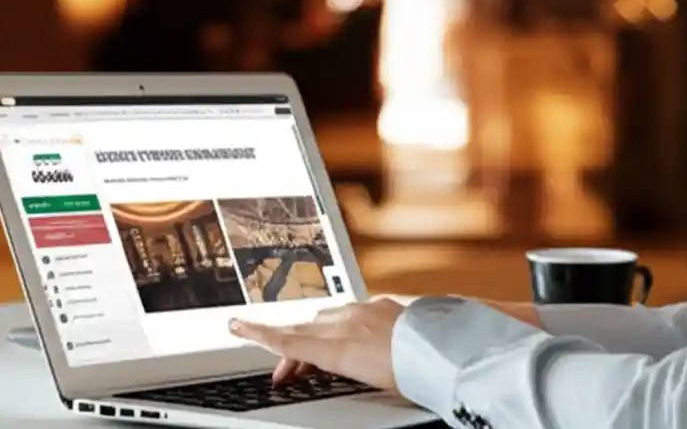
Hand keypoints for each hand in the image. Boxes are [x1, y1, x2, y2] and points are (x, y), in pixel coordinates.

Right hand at [229, 297, 404, 391]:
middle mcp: (348, 323)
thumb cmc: (413, 373)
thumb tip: (325, 364)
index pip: (289, 340)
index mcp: (340, 347)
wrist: (449, 349)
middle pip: (303, 330)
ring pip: (325, 318)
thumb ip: (341, 367)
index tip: (237, 326)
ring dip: (315, 335)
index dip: (259, 335)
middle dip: (289, 346)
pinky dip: (341, 324)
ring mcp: (365, 310)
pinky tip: (349, 335)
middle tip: (285, 371)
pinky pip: (350, 311)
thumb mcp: (369, 383)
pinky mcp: (382, 303)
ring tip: (317, 359)